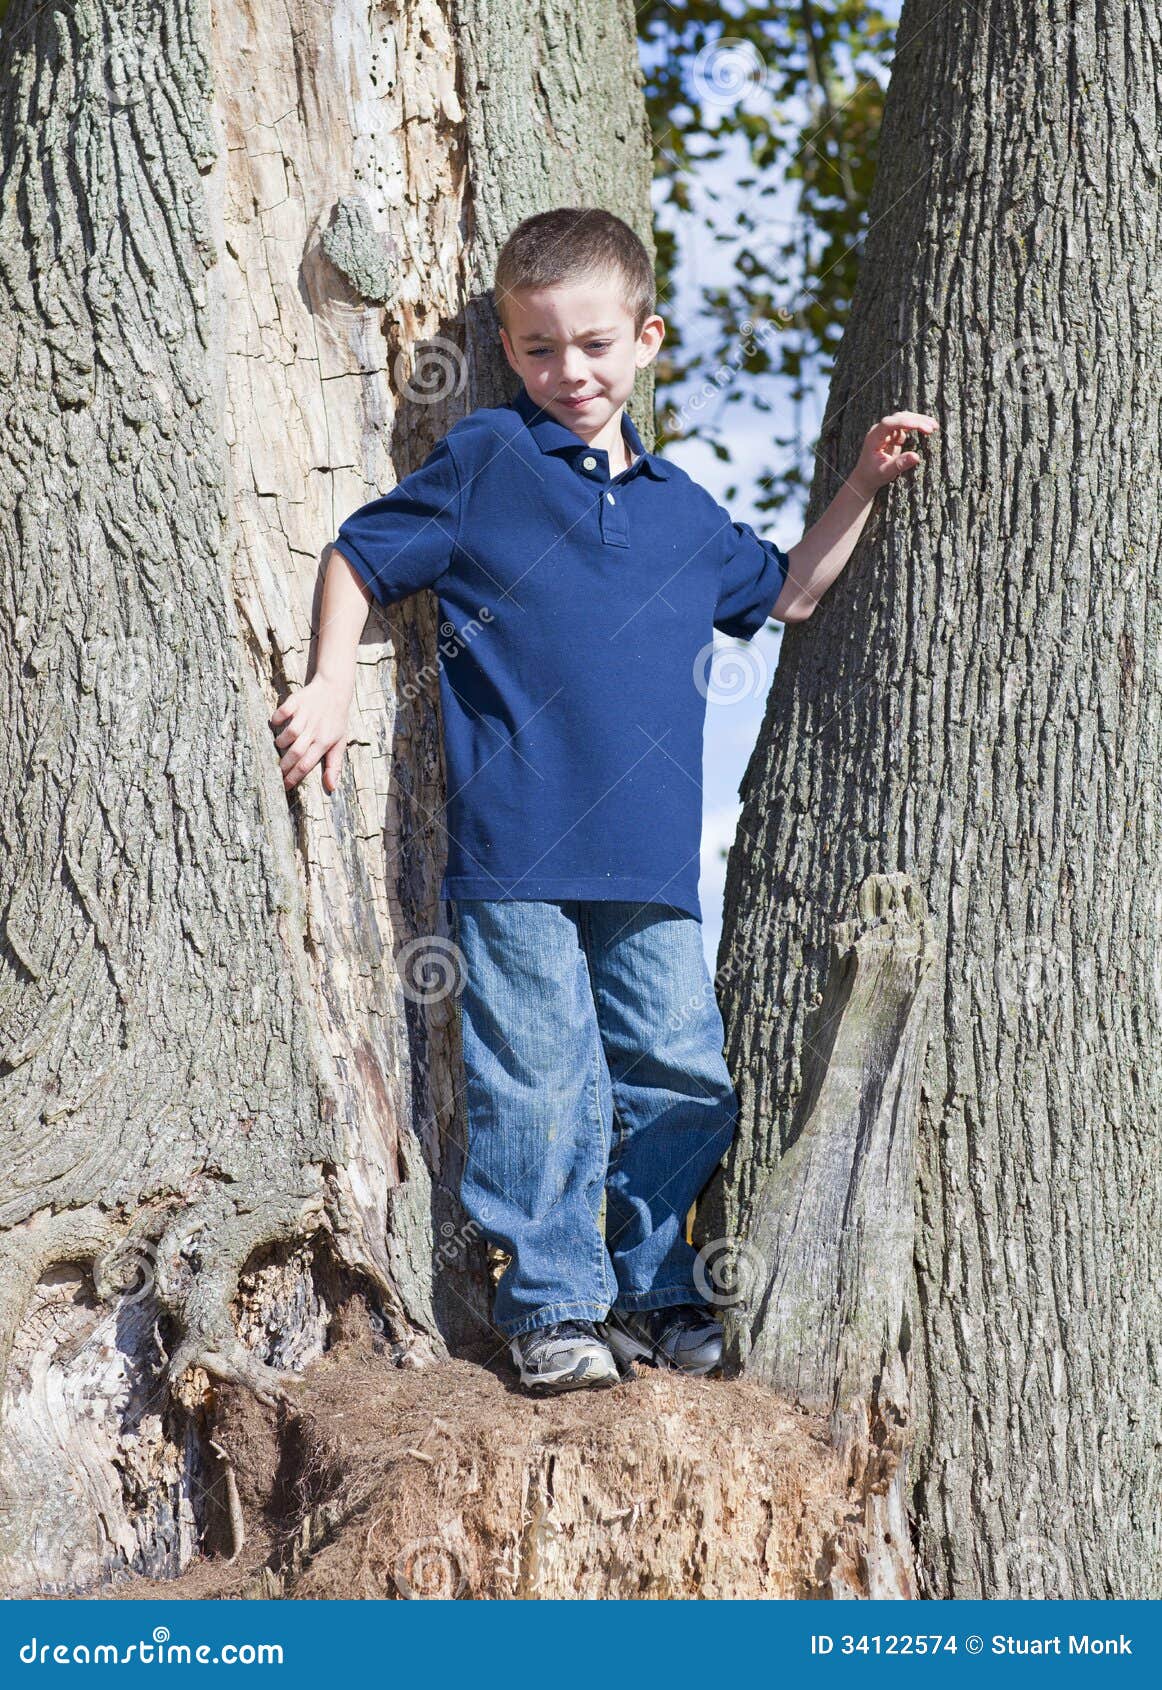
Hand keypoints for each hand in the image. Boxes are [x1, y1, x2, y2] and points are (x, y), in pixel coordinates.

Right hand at [269, 673, 352, 792]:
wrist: (335, 689)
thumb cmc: (336, 720)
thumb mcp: (339, 743)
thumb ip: (334, 766)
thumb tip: (331, 787)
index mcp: (325, 742)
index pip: (306, 764)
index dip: (293, 777)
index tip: (284, 786)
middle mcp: (315, 729)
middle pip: (296, 752)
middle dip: (284, 765)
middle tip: (276, 772)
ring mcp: (306, 715)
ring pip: (289, 733)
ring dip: (281, 742)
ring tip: (280, 746)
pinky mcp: (297, 701)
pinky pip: (282, 712)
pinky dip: (276, 719)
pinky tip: (275, 723)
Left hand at [850, 410, 938, 498]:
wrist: (866, 478)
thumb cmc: (873, 476)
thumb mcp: (886, 473)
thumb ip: (899, 464)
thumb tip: (917, 456)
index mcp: (874, 437)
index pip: (888, 424)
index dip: (906, 423)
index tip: (922, 427)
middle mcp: (879, 430)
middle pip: (899, 418)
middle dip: (917, 421)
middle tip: (933, 428)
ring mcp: (887, 431)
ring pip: (904, 419)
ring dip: (919, 421)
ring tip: (934, 427)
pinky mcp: (893, 434)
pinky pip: (907, 426)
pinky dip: (917, 426)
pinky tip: (928, 430)